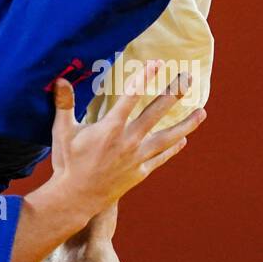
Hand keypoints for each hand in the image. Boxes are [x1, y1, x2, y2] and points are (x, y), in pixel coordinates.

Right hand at [48, 63, 203, 214]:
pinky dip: (172, 148)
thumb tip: (60, 79)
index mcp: (110, 128)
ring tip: (202, 113)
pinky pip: (160, 157)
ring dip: (186, 124)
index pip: (130, 96)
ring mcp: (137, 157)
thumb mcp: (62, 131)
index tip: (157, 63)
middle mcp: (128, 140)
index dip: (144, 78)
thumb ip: (64, 104)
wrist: (76, 198)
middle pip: (156, 113)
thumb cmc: (67, 162)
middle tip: (188, 78)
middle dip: (173, 93)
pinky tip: (183, 140)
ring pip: (167, 137)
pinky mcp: (139, 172)